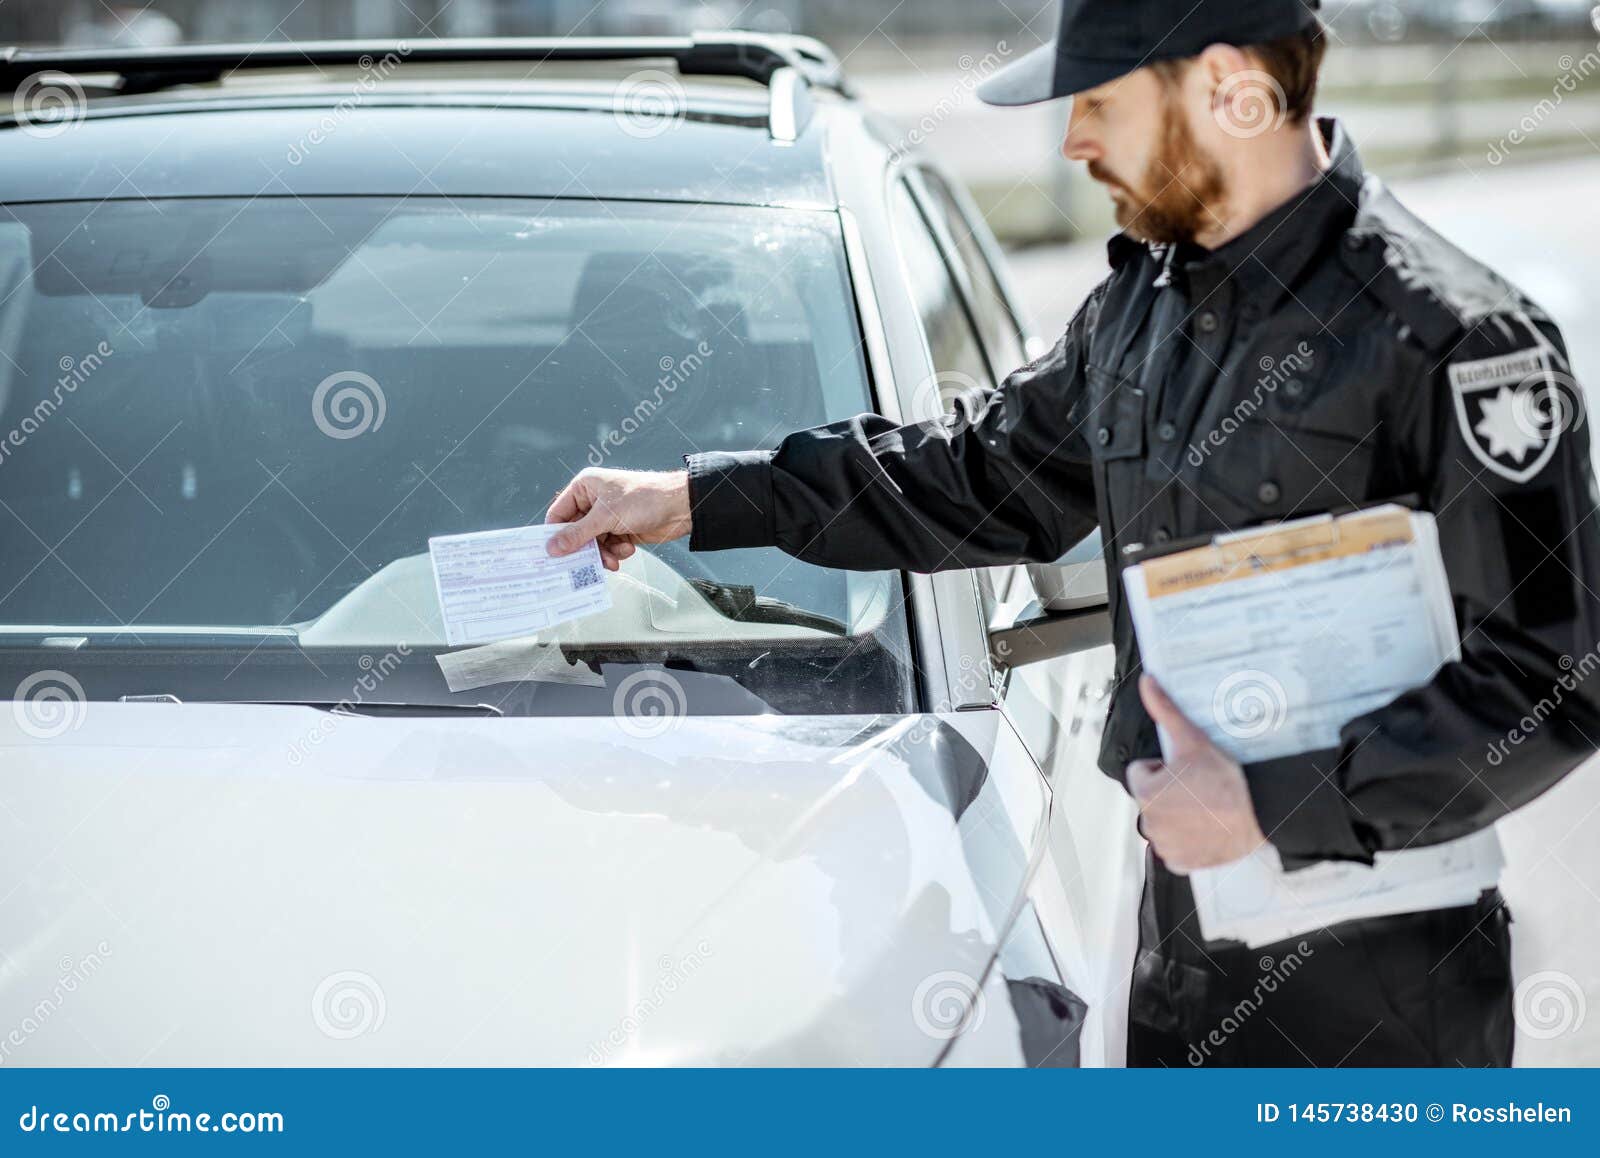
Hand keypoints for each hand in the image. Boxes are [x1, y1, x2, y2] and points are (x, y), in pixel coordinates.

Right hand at [545, 468, 693, 570]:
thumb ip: (578, 534)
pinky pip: (608, 547)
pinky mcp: (620, 529)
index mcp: (584, 487)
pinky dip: (616, 552)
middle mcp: (592, 501)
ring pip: (592, 543)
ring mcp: (607, 517)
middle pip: (575, 533)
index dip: (555, 535)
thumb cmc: (643, 499)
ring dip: (603, 554)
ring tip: (613, 560)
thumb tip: (552, 548)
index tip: (552, 556)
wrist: (680, 507)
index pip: (558, 514)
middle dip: (584, 549)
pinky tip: (627, 549)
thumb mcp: (606, 517)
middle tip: (587, 564)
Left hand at [1126, 675, 1267, 873]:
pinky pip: (1176, 850)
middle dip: (1170, 791)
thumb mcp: (1192, 739)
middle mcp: (1150, 823)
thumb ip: (1165, 710)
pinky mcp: (1182, 863)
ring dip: (1178, 816)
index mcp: (1145, 792)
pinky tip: (1206, 829)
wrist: (1260, 814)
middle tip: (1199, 787)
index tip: (1185, 770)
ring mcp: (1166, 845)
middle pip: (1152, 798)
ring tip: (1206, 807)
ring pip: (1164, 823)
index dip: (1163, 767)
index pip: (1141, 772)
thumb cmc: (1226, 781)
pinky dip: (1187, 842)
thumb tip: (1147, 683)